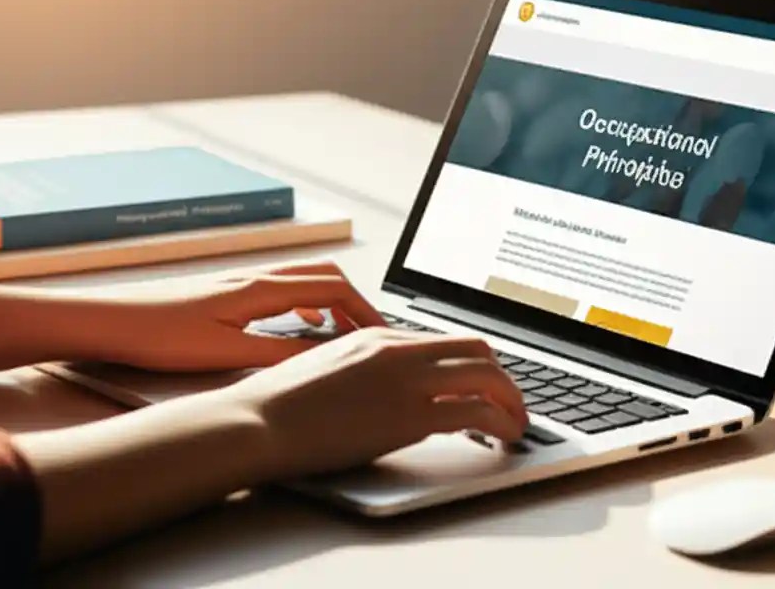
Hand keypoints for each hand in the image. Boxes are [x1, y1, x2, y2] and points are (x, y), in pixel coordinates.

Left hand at [106, 262, 386, 371]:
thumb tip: (324, 358)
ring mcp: (240, 282)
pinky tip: (301, 323)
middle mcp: (255, 277)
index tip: (383, 335)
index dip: (365, 310)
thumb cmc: (160, 336)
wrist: (110, 321)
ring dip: (332, 300)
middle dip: (356, 301)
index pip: (333, 288)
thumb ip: (278, 354)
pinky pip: (282, 288)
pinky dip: (306, 302)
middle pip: (325, 276)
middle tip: (373, 333)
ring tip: (346, 332)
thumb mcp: (226, 354)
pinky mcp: (227, 293)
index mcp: (260, 288)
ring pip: (304, 280)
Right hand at [221, 327, 528, 479]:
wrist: (258, 421)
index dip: (472, 365)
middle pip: (476, 348)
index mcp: (376, 336)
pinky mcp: (408, 414)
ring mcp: (405, 379)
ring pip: (486, 375)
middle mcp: (397, 349)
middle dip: (502, 376)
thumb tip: (384, 389)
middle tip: (509, 402)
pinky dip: (500, 423)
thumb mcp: (326, 369)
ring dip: (511, 400)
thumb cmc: (278, 405)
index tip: (482, 385)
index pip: (444, 341)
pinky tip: (502, 438)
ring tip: (516, 424)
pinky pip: (475, 411)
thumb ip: (363, 371)